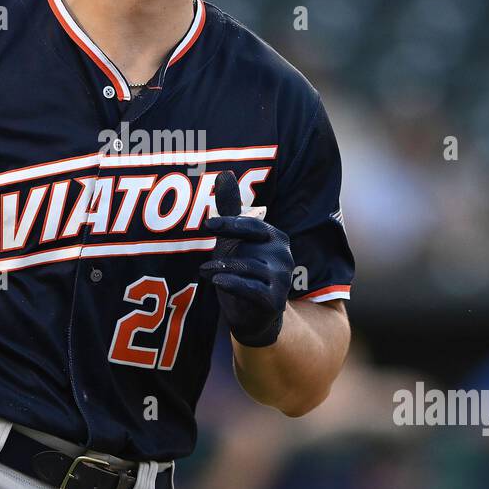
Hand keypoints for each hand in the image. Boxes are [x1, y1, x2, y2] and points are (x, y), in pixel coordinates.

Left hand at [199, 171, 293, 347]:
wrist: (251, 315)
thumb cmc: (243, 270)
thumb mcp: (234, 239)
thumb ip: (231, 209)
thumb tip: (225, 173)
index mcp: (276, 237)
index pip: (253, 225)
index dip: (230, 223)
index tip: (207, 224)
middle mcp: (284, 256)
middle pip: (249, 246)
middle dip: (225, 251)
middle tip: (205, 257)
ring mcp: (282, 279)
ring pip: (246, 267)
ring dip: (221, 269)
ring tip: (205, 272)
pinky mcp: (274, 300)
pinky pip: (249, 288)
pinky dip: (231, 283)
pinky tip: (217, 281)